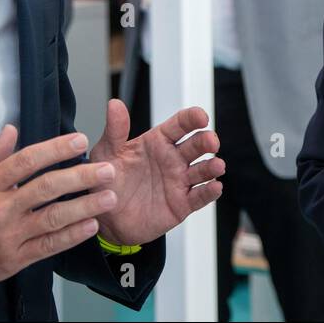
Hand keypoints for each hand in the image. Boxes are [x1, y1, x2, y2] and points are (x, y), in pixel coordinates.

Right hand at [0, 125, 117, 298]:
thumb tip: (12, 130)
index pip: (27, 160)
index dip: (56, 149)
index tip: (78, 140)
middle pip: (47, 187)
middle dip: (82, 176)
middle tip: (106, 170)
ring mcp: (8, 235)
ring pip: (54, 217)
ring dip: (85, 206)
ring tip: (109, 197)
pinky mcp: (14, 258)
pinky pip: (49, 245)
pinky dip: (72, 235)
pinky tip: (90, 225)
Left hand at [89, 99, 224, 246]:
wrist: (106, 217)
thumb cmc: (108, 180)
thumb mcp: (107, 153)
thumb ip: (115, 130)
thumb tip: (114, 104)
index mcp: (158, 142)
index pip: (180, 125)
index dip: (192, 118)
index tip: (201, 116)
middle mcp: (172, 159)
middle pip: (196, 145)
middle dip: (207, 141)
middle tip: (210, 141)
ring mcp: (179, 181)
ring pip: (202, 170)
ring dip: (212, 166)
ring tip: (217, 165)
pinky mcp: (181, 204)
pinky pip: (199, 197)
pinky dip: (210, 192)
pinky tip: (215, 187)